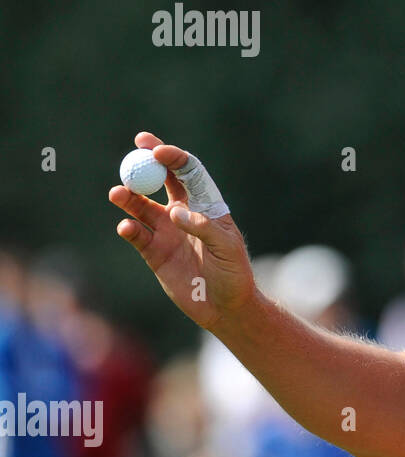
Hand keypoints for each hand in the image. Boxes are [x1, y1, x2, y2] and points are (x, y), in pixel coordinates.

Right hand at [109, 132, 255, 329]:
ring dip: (129, 197)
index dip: (174, 158)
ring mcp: (167, 231)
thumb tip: (175, 212)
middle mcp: (184, 213)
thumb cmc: (234, 273)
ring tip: (118, 193)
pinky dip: (129, 229)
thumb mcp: (227, 248)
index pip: (189, 173)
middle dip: (148, 162)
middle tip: (135, 150)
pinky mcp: (154, 252)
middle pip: (162, 180)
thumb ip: (203, 227)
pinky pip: (136, 235)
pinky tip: (127, 228)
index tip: (157, 150)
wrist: (225, 307)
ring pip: (142, 206)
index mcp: (206, 205)